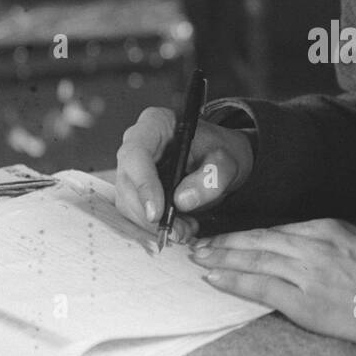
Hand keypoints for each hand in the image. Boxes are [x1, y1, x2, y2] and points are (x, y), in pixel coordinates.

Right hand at [115, 106, 254, 241]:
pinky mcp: (135, 188)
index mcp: (156, 124)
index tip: (157, 213)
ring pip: (128, 201)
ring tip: (186, 229)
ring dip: (153, 224)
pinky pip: (136, 211)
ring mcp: (133, 167)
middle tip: (178, 231)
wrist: (221, 159)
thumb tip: (182, 200)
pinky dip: (156, 226)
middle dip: (149, 213)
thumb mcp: (228, 161)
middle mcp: (137, 143)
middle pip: (127, 181)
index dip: (143, 184)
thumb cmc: (220, 151)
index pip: (136, 152)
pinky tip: (181, 226)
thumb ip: (212, 177)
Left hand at [189, 218, 355, 350]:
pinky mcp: (305, 300)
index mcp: (326, 229)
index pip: (276, 231)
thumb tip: (317, 247)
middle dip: (224, 242)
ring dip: (219, 257)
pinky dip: (232, 280)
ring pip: (252, 259)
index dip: (247, 235)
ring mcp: (305, 272)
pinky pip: (259, 286)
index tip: (228, 236)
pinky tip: (213, 277)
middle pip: (257, 240)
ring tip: (197, 258)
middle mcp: (310, 245)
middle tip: (197, 243)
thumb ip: (336, 241)